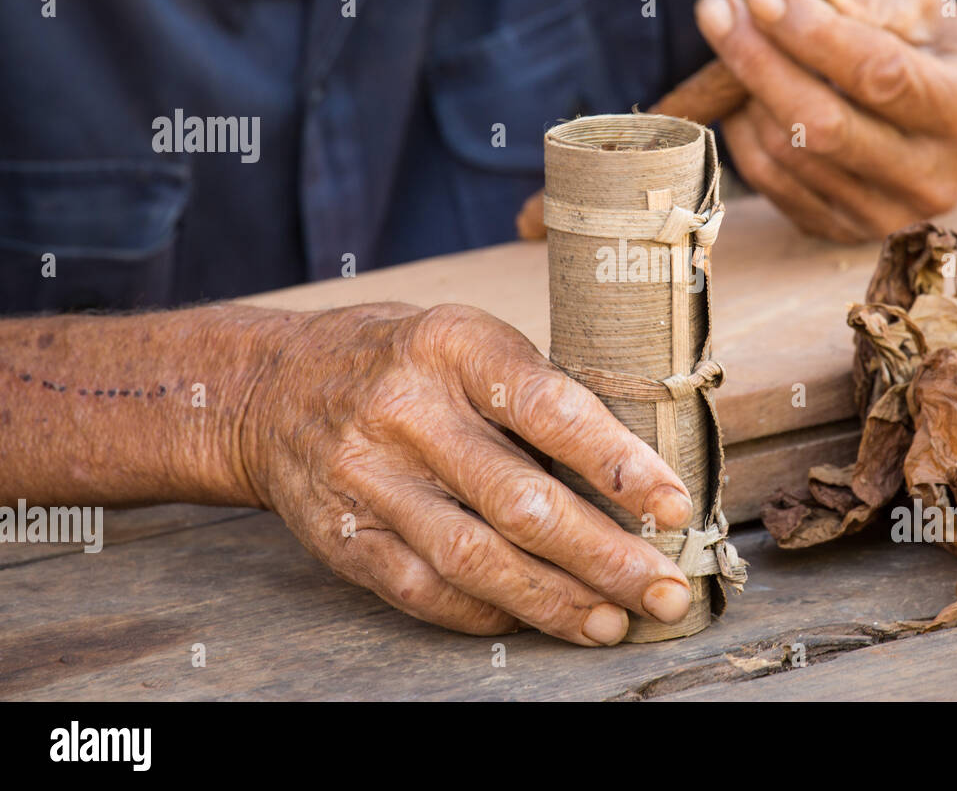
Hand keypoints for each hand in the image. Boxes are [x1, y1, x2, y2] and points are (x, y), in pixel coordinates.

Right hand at [237, 302, 695, 645]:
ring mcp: (367, 478)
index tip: (675, 505)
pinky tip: (539, 619)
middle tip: (667, 590)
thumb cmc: (406, 362)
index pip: (549, 408)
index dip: (619, 463)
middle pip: (518, 500)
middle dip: (605, 556)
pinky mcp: (343, 535)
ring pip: (475, 558)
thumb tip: (635, 477)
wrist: (273, 387)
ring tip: (615, 621)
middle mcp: (405, 411)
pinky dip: (489, 612)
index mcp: (452, 346)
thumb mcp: (468, 342)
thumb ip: (536, 395)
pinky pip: (424, 590)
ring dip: (556, 600)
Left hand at [694, 0, 956, 241]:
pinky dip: (742, 131)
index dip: (813, 34)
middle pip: (824, 126)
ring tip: (734, 39)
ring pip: (787, 153)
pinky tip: (742, 92)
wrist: (950, 121)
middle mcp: (936, 182)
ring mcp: (886, 219)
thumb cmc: (930, 48)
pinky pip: (768, 181)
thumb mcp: (919, 5)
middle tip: (717, 9)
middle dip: (759, 61)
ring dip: (743, 91)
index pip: (880, 75)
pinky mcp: (841, 233)